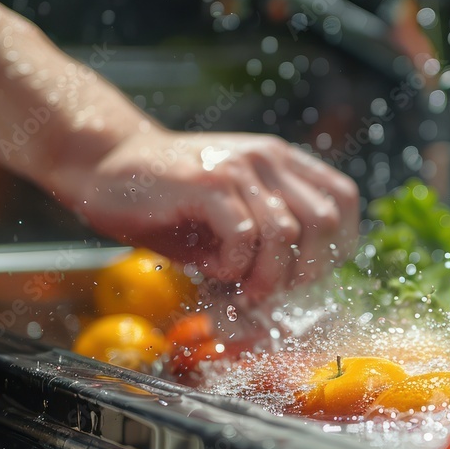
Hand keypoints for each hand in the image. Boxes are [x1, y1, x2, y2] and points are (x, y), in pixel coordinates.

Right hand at [52, 127, 359, 299]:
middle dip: (303, 271)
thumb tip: (298, 288)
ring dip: (267, 276)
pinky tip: (215, 268)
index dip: (335, 246)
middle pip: (324, 221)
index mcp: (283, 162)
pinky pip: (244, 235)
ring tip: (240, 286)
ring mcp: (239, 167)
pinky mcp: (207, 182)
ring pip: (286, 233)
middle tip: (270, 290)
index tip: (304, 275)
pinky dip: (235, 265)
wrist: (106, 165)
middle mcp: (268, 158)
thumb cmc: (171, 202)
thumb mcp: (232, 215)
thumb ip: (271, 239)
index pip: (343, 200)